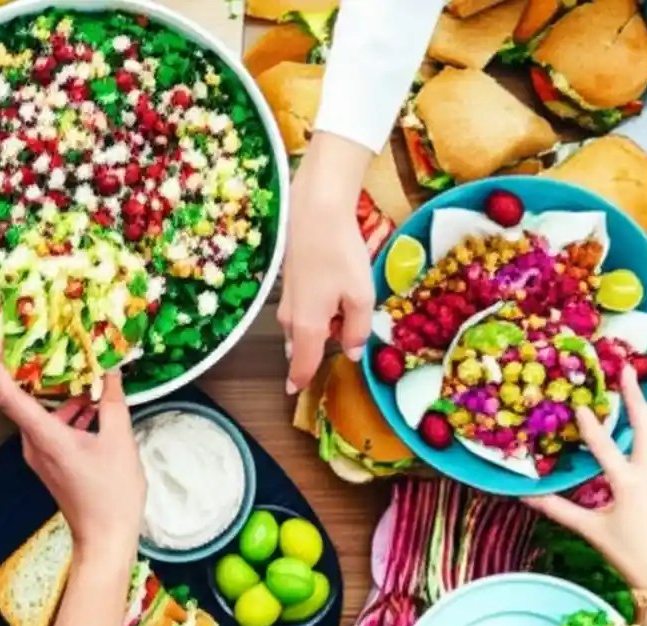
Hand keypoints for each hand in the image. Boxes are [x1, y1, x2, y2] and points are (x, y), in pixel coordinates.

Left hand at [0, 340, 145, 555]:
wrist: (105, 539)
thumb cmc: (111, 496)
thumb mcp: (120, 441)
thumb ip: (113, 401)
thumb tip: (111, 370)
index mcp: (45, 437)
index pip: (8, 395)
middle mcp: (35, 445)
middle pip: (23, 401)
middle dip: (37, 373)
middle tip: (52, 346)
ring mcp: (41, 456)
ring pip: (42, 415)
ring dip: (62, 396)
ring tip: (89, 378)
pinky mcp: (51, 464)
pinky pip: (52, 429)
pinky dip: (68, 415)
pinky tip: (95, 408)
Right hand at [279, 135, 375, 394]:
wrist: (315, 213)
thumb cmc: (340, 255)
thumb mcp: (361, 295)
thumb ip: (358, 329)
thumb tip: (352, 352)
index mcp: (309, 327)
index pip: (302, 364)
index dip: (300, 380)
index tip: (294, 392)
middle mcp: (290, 318)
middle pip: (302, 345)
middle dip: (319, 349)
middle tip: (345, 336)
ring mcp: (286, 298)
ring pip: (300, 326)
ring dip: (318, 328)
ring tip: (343, 311)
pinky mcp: (287, 281)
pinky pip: (299, 309)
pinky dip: (313, 310)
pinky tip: (331, 290)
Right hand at [524, 367, 646, 589]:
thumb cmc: (626, 553)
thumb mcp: (589, 529)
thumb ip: (557, 508)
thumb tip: (523, 495)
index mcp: (628, 484)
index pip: (604, 447)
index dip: (590, 425)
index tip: (579, 403)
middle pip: (645, 429)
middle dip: (636, 400)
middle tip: (629, 374)